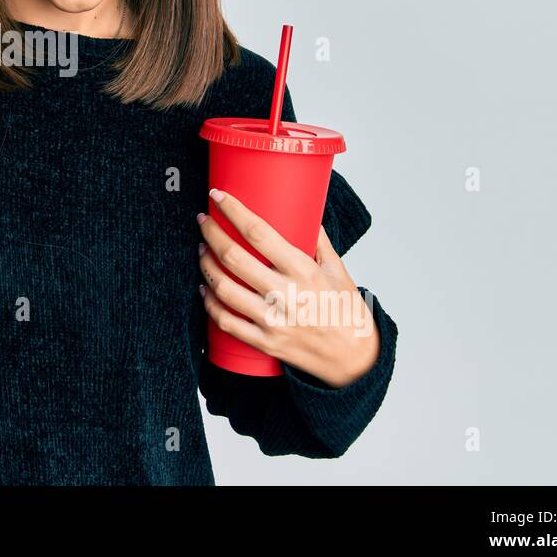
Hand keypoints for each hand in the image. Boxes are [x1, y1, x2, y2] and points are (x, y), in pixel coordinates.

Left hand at [196, 188, 378, 387]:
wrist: (354, 360)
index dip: (234, 211)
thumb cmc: (346, 311)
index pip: (259, 233)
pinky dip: (209, 303)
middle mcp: (285, 295)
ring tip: (202, 251)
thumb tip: (305, 212)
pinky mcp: (265, 342)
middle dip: (212, 234)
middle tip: (204, 221)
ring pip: (224, 289)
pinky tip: (205, 289)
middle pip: (234, 258)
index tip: (218, 196)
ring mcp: (272, 320)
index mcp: (304, 271)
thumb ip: (318, 241)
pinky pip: (226, 321)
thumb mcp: (338, 270)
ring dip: (206, 266)